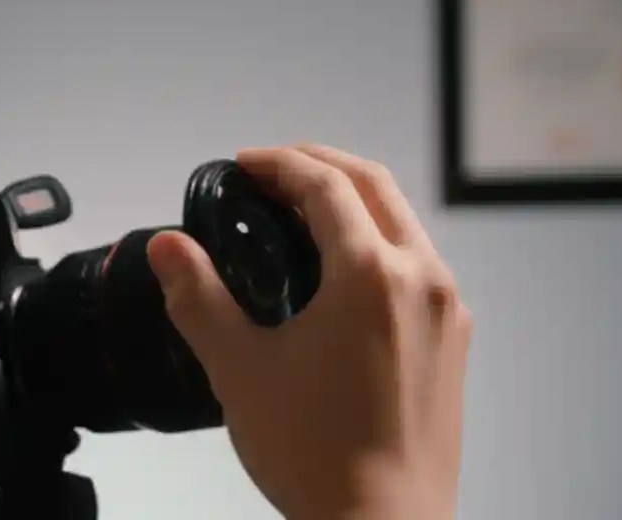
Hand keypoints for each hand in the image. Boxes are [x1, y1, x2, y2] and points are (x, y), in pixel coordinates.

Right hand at [147, 145, 471, 519]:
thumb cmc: (319, 458)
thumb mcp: (240, 370)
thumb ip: (199, 298)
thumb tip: (168, 248)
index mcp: (372, 275)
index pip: (325, 184)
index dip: (278, 163)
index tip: (244, 165)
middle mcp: (422, 279)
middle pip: (374, 184)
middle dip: (319, 164)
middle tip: (272, 171)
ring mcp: (446, 308)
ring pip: (403, 219)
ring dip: (355, 198)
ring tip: (302, 210)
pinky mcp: (453, 337)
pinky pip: (420, 261)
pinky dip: (381, 239)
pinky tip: (344, 267)